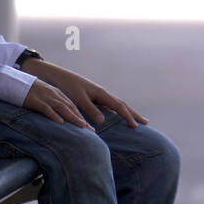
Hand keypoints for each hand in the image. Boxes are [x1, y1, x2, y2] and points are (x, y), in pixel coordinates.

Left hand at [22, 59, 148, 128]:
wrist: (58, 76)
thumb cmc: (67, 86)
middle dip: (133, 114)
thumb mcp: (78, 99)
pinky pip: (109, 106)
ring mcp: (98, 95)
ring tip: (135, 121)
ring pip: (116, 105)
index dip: (128, 116)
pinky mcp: (93, 98)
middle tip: (146, 123)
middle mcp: (102, 94)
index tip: (136, 126)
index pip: (119, 106)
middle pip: (122, 105)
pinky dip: (116, 112)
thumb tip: (103, 121)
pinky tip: (116, 117)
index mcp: (101, 93)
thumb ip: (90, 110)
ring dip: (126, 113)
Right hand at [22, 78, 92, 129]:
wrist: (15, 82)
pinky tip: (60, 122)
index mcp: (57, 94)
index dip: (81, 117)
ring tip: (81, 126)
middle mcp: (54, 95)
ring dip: (73, 117)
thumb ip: (53, 105)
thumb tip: (61, 119)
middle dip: (81, 119)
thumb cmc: (29, 92)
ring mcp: (45, 97)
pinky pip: (46, 108)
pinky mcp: (35, 100)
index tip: (89, 128)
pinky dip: (54, 115)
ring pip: (62, 108)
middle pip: (70, 107)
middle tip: (91, 131)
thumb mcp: (44, 96)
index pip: (72, 106)